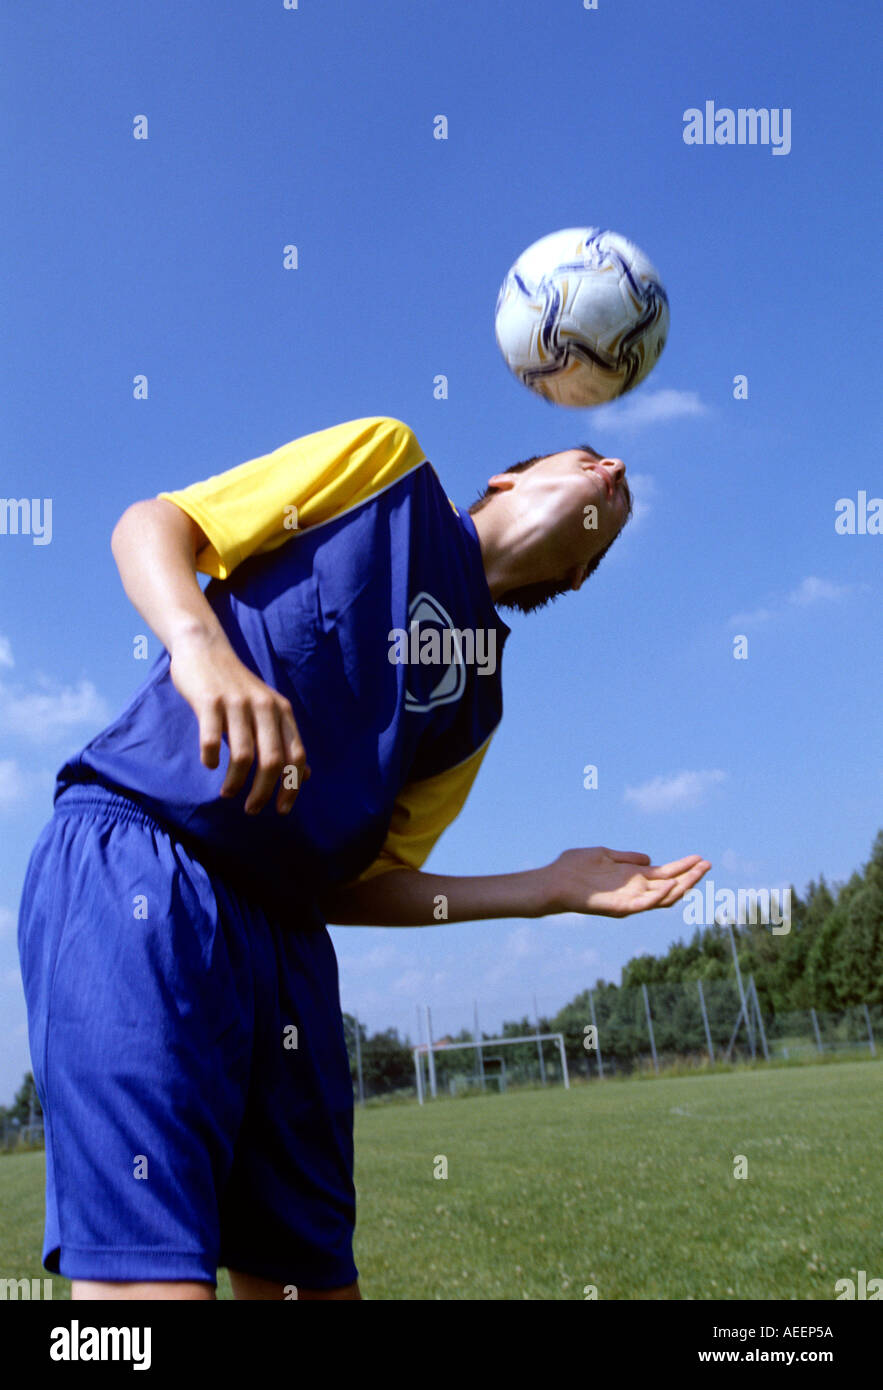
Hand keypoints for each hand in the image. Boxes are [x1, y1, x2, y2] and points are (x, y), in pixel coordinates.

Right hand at [169, 627, 309, 814]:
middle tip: (251, 809)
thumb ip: (285, 740)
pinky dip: (210, 757)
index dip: (291, 786)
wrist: (205, 648)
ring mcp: (237, 703)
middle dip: (263, 792)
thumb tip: (304, 776)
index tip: (281, 810)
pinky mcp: (209, 701)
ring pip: (243, 755)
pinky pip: (211, 739)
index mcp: (281, 711)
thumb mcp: (268, 710)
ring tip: (228, 793)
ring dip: (235, 782)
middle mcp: (264, 707)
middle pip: (272, 761)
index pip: (296, 756)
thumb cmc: (236, 686)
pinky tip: (209, 764)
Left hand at [542, 847, 709, 918]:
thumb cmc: (574, 868)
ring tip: (699, 873)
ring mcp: (629, 900)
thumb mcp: (605, 855)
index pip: (666, 874)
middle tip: (709, 864)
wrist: (553, 881)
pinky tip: (671, 886)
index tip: (700, 858)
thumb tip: (650, 859)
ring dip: (683, 886)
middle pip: (671, 886)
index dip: (684, 866)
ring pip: (664, 898)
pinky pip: (645, 905)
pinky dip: (659, 897)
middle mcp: (636, 890)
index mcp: (634, 877)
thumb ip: (628, 858)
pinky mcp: (620, 908)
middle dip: (691, 876)